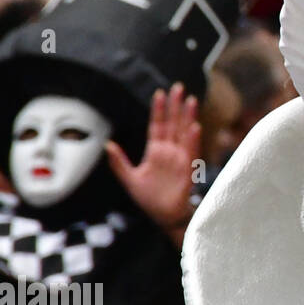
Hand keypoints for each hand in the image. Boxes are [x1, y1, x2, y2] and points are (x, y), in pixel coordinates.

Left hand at [106, 83, 199, 242]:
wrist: (163, 217)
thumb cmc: (149, 199)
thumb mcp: (129, 179)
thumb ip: (119, 162)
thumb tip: (108, 144)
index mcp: (156, 151)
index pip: (157, 125)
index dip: (159, 110)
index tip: (160, 93)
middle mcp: (170, 152)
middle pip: (173, 124)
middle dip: (176, 106)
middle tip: (179, 87)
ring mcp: (180, 159)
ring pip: (185, 133)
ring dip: (188, 117)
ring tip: (191, 100)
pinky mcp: (188, 170)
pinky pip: (191, 152)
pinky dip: (193, 139)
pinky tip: (194, 127)